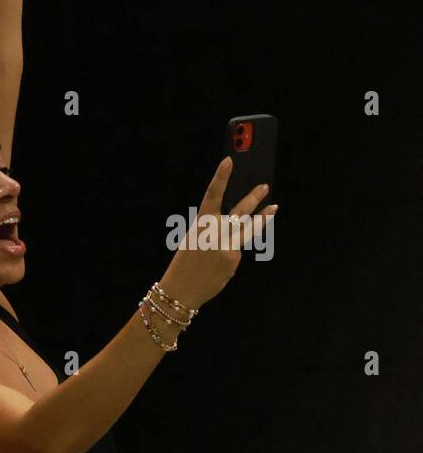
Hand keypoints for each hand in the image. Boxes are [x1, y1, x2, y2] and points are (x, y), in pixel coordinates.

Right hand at [160, 157, 277, 309]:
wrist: (180, 291)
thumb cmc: (183, 265)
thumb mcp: (192, 240)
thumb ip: (211, 229)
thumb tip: (234, 222)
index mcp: (200, 225)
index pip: (212, 196)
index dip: (220, 177)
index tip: (229, 161)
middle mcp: (215, 233)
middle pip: (240, 211)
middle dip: (254, 197)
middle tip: (264, 187)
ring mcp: (227, 247)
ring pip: (249, 229)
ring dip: (262, 217)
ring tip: (273, 207)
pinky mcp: (234, 260)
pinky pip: (237, 251)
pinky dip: (231, 253)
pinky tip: (220, 262)